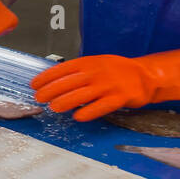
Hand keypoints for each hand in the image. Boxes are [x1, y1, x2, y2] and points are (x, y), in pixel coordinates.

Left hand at [30, 55, 154, 120]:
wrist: (145, 75)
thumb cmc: (117, 71)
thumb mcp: (96, 64)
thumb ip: (77, 71)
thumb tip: (52, 80)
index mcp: (89, 62)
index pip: (63, 68)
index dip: (47, 76)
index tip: (34, 84)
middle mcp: (98, 72)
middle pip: (71, 81)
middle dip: (52, 90)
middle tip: (39, 98)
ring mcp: (109, 85)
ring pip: (84, 93)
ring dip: (66, 101)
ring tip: (53, 107)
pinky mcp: (120, 97)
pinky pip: (102, 105)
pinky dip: (89, 111)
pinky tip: (78, 116)